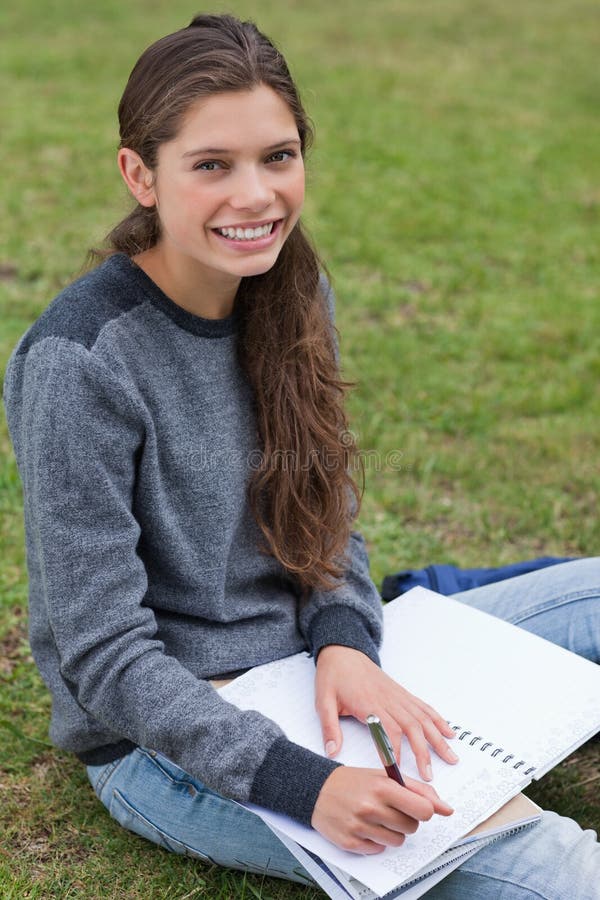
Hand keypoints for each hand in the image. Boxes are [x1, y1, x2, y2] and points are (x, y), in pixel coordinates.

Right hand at [311, 766, 452, 853]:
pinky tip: (364, 826)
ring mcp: (360, 826)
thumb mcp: (384, 776)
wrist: (317, 790)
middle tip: (390, 809)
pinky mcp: (351, 843)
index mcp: (383, 787)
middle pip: (412, 827)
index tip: (417, 807)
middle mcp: (372, 807)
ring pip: (398, 841)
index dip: (424, 810)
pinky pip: (379, 850)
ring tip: (376, 817)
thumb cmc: (354, 781)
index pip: (424, 809)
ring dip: (392, 831)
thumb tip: (446, 808)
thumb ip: (417, 789)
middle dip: (406, 820)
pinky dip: (376, 840)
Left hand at [315, 645, 457, 780]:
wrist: (343, 651)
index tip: (396, 771)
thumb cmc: (333, 676)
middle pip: (411, 727)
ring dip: (437, 738)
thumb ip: (329, 727)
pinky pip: (423, 706)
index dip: (394, 752)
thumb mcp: (323, 701)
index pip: (387, 730)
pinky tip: (448, 731)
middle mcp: (388, 699)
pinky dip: (437, 719)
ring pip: (422, 718)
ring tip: (451, 756)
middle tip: (429, 775)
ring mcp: (397, 695)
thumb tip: (332, 751)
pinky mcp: (401, 692)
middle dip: (423, 752)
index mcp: (368, 703)